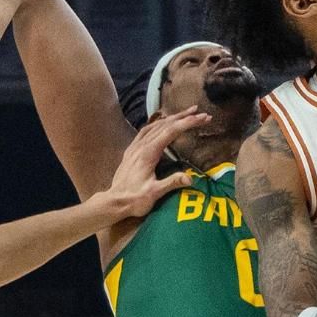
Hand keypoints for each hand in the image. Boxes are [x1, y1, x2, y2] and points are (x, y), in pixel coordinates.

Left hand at [97, 108, 211, 218]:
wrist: (114, 202)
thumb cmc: (134, 199)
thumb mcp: (154, 193)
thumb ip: (172, 183)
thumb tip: (191, 178)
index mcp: (148, 153)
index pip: (171, 131)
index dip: (188, 123)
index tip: (203, 118)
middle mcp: (141, 146)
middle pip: (165, 125)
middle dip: (184, 117)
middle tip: (201, 113)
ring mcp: (135, 147)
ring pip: (155, 125)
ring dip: (172, 118)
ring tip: (186, 114)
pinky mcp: (131, 150)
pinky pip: (146, 131)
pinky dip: (159, 124)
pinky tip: (163, 124)